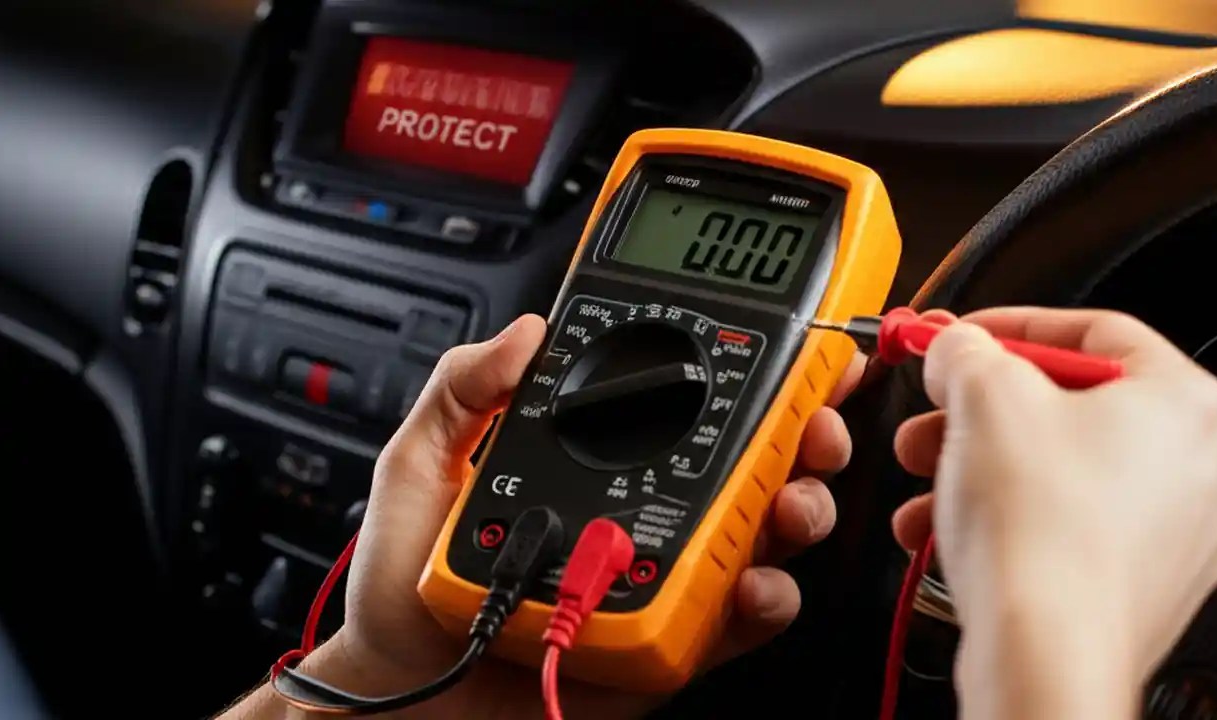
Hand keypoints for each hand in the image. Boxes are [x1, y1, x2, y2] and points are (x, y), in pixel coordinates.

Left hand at [305, 313, 863, 717]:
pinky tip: (753, 584)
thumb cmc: (407, 579)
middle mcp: (644, 508)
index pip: (687, 402)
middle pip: (751, 462)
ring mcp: (664, 571)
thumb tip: (526, 331)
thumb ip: (463, 388)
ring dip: (801, 507)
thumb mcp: (419, 463)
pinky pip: (740, 620)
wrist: (402, 686)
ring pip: (765, 533)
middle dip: (804, 434)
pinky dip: (768, 600)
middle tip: (813, 424)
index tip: (789, 347)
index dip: (751, 374)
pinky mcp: (670, 637)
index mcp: (599, 456)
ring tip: (791, 500)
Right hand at [890, 308, 1216, 718]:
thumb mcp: (983, 393)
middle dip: (982, 410)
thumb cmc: (1040, 534)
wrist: (1044, 654)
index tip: (964, 338)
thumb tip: (956, 348)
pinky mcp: (1138, 588)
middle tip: (936, 413)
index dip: (1012, 326)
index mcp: (1186, 402)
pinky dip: (1003, 521)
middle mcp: (1199, 468)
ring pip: (1059, 472)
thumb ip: (966, 351)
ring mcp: (1176, 535)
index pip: (1095, 329)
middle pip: (1071, 406)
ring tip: (930, 480)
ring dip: (979, 468)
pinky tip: (947, 528)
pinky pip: (1062, 529)